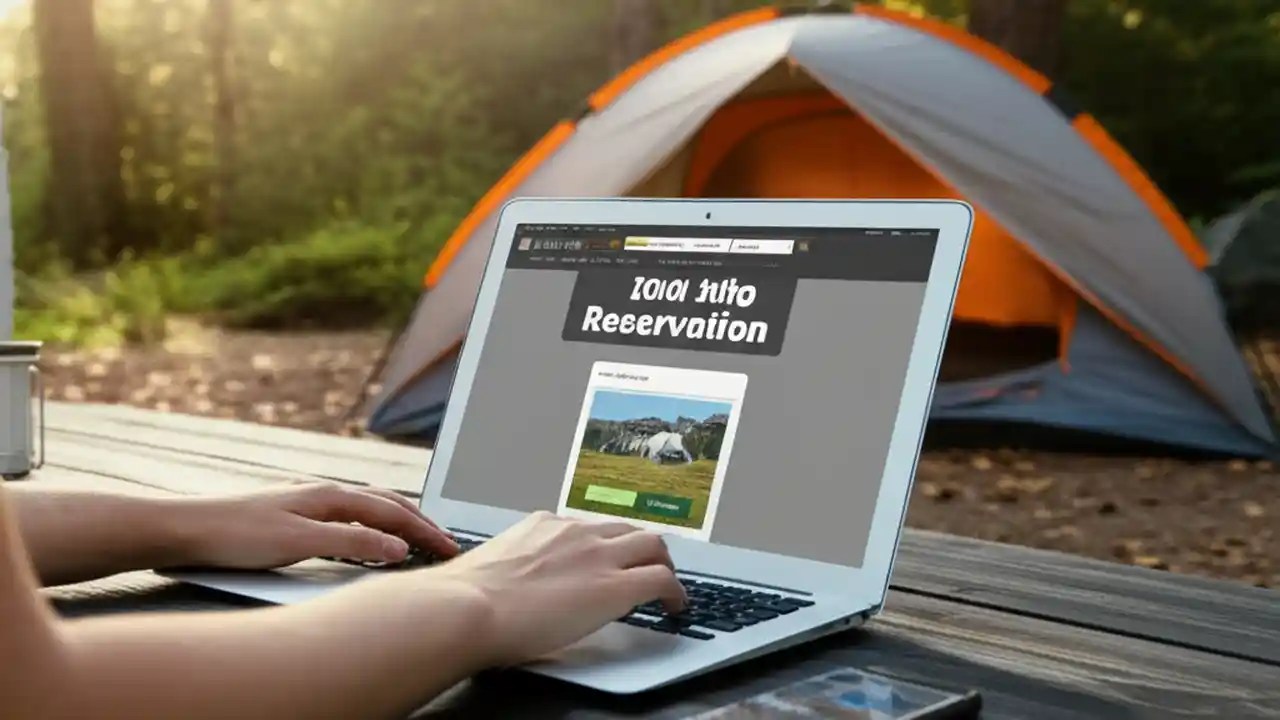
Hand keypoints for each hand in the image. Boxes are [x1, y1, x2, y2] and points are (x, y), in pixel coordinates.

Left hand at [177, 481, 458, 569]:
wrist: (184, 530)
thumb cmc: (236, 534)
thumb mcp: (300, 541)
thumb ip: (353, 541)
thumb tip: (399, 545)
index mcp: (331, 496)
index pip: (394, 512)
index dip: (426, 531)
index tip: (453, 549)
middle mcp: (324, 493)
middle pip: (387, 503)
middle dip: (421, 522)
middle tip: (448, 544)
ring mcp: (309, 502)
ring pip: (369, 508)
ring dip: (400, 522)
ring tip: (421, 538)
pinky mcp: (294, 516)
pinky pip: (350, 517)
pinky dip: (374, 526)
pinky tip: (370, 538)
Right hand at [431, 511, 686, 665]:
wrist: (467, 608)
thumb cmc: (465, 599)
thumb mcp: (492, 567)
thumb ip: (512, 567)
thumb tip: (507, 585)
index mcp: (543, 526)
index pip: (588, 528)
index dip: (606, 544)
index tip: (607, 557)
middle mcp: (575, 533)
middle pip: (627, 529)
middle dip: (642, 547)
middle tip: (648, 565)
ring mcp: (598, 556)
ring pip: (653, 545)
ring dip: (663, 563)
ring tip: (668, 584)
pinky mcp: (613, 586)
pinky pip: (660, 579)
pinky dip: (675, 591)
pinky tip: (676, 605)